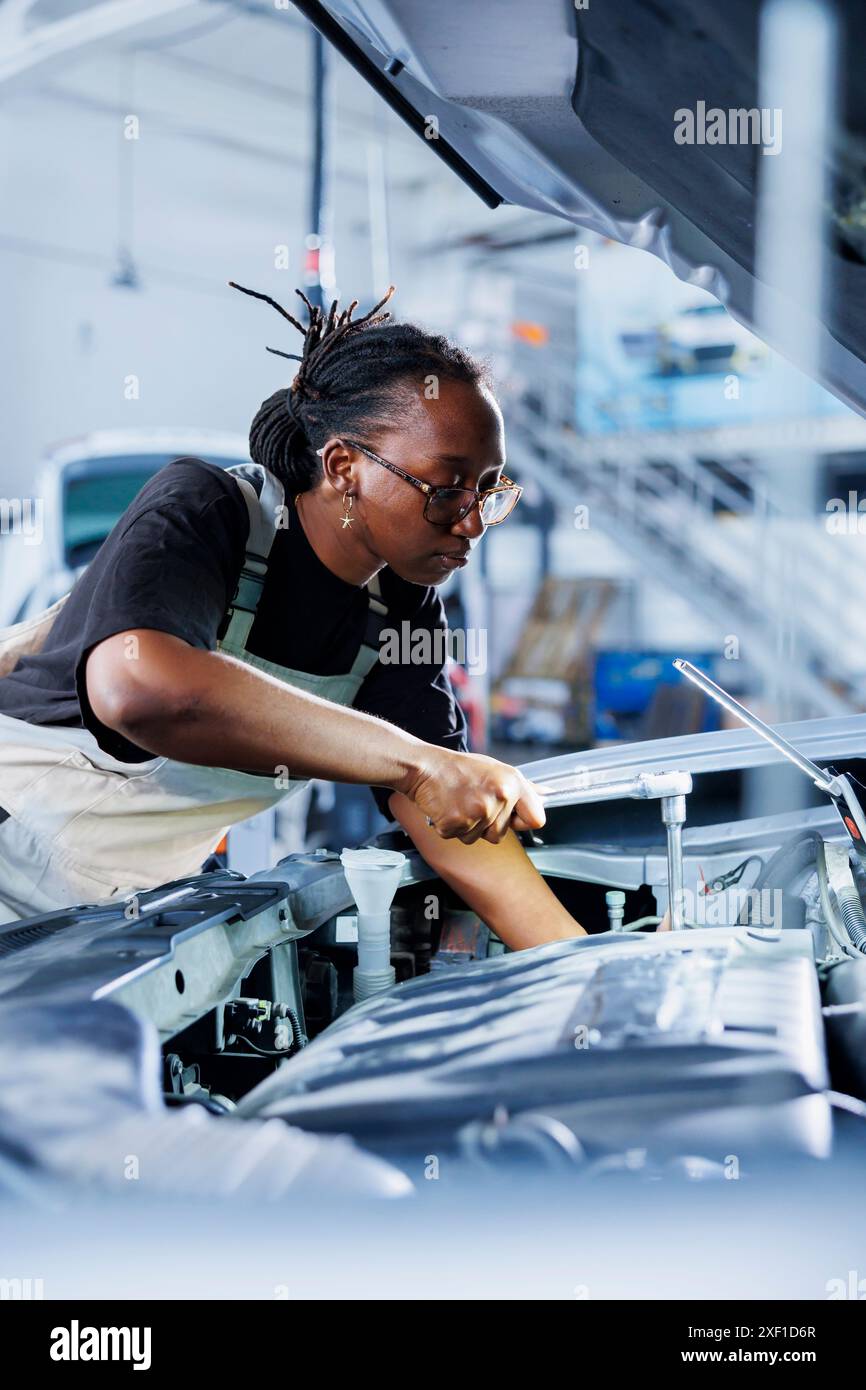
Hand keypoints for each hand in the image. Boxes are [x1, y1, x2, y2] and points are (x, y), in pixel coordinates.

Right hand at [401, 747, 546, 845]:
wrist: (424, 768)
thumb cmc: (459, 769)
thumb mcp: (497, 770)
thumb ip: (523, 787)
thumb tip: (548, 795)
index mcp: (512, 783)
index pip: (537, 819)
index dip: (523, 822)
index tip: (512, 817)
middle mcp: (498, 797)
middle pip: (502, 834)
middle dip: (487, 823)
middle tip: (472, 800)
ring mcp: (478, 812)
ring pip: (480, 838)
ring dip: (469, 826)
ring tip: (459, 803)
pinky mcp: (457, 823)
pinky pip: (460, 837)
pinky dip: (452, 827)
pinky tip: (448, 808)